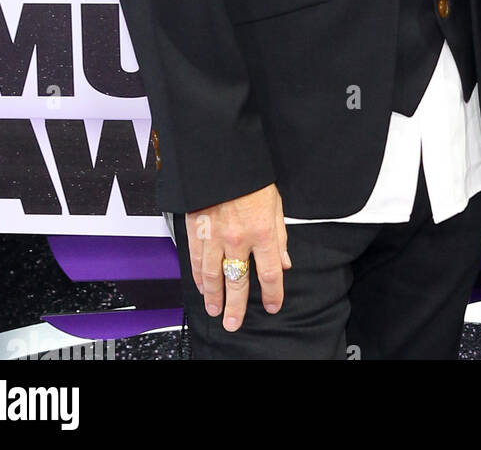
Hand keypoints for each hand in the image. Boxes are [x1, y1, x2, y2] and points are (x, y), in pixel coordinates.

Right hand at [185, 183, 290, 331]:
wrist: (223, 158)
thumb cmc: (253, 179)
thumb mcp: (276, 205)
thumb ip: (280, 236)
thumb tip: (285, 262)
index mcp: (262, 232)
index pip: (270, 273)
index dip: (272, 294)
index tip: (272, 306)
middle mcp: (238, 239)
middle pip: (238, 282)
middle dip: (237, 307)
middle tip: (233, 323)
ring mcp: (215, 237)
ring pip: (213, 276)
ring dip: (214, 297)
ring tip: (215, 311)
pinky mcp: (196, 231)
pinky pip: (196, 262)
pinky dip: (198, 278)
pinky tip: (202, 288)